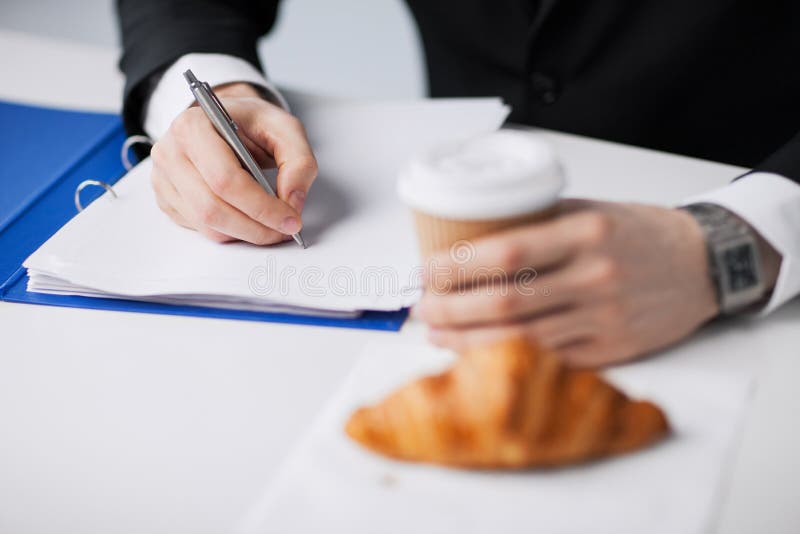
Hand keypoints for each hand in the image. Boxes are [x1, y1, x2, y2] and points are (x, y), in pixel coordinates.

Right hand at [149, 82, 316, 243]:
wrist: (225, 121)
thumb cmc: (250, 123)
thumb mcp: (285, 128)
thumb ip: (299, 162)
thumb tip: (293, 201)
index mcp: (193, 126)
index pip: (225, 179)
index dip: (261, 206)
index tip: (290, 220)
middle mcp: (170, 152)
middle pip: (212, 207)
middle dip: (256, 227)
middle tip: (285, 230)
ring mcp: (164, 178)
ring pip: (206, 224)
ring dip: (245, 234)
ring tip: (271, 227)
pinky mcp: (166, 199)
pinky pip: (200, 228)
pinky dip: (231, 232)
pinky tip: (249, 220)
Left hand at [414, 199, 777, 365]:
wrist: (703, 264)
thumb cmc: (640, 233)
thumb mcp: (590, 210)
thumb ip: (537, 223)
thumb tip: (470, 237)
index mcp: (586, 233)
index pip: (505, 253)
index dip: (456, 266)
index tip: (425, 270)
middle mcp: (595, 277)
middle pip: (505, 302)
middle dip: (450, 309)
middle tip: (421, 308)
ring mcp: (604, 318)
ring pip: (521, 339)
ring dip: (467, 340)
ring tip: (435, 333)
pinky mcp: (612, 350)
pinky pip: (548, 359)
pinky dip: (507, 358)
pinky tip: (477, 353)